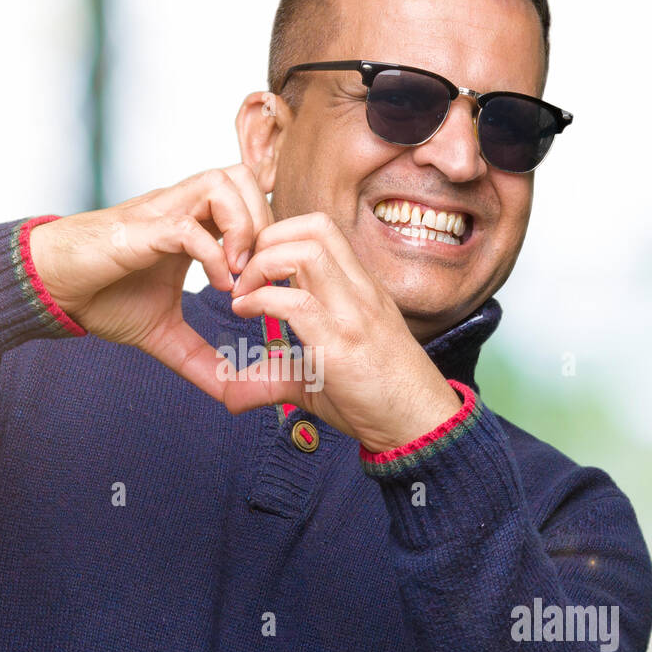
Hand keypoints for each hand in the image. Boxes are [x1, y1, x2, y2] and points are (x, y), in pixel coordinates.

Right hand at [29, 164, 273, 401]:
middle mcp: (181, 208)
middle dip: (264, 222)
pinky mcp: (140, 231)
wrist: (53, 289)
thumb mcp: (163, 333)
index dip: (268, 231)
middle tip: (260, 270)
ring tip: (240, 272)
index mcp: (193, 223)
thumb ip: (200, 359)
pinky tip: (219, 285)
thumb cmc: (101, 297)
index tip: (267, 279)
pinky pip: (187, 226)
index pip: (249, 196)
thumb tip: (231, 394)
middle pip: (245, 176)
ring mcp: (161, 214)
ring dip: (243, 227)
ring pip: (222, 181)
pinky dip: (212, 254)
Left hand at [224, 212, 463, 452]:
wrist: (421, 426)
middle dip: (266, 239)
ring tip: (242, 293)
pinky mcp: (341, 345)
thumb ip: (276, 376)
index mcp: (359, 289)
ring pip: (307, 253)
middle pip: (314, 226)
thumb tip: (230, 396)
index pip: (320, 230)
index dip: (278, 235)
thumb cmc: (379, 399)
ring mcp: (353, 314)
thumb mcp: (321, 376)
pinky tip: (245, 313)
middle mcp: (359, 292)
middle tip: (241, 274)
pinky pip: (298, 303)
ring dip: (263, 264)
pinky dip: (262, 300)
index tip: (252, 269)